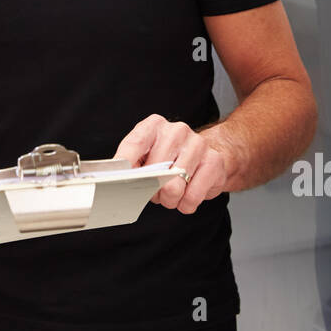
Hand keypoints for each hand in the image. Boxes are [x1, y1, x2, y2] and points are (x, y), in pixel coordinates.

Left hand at [114, 114, 228, 213]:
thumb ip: (131, 165)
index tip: (117, 180)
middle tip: (156, 191)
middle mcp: (176, 131)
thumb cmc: (169, 159)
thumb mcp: (146, 156)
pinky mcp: (213, 161)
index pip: (135, 144)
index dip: (124, 163)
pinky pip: (193, 196)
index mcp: (154, 125)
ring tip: (172, 194)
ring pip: (173, 187)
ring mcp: (197, 144)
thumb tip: (116, 179)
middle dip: (152, 190)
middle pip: (155, 171)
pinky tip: (187, 197)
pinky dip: (186, 204)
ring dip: (170, 199)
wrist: (206, 156)